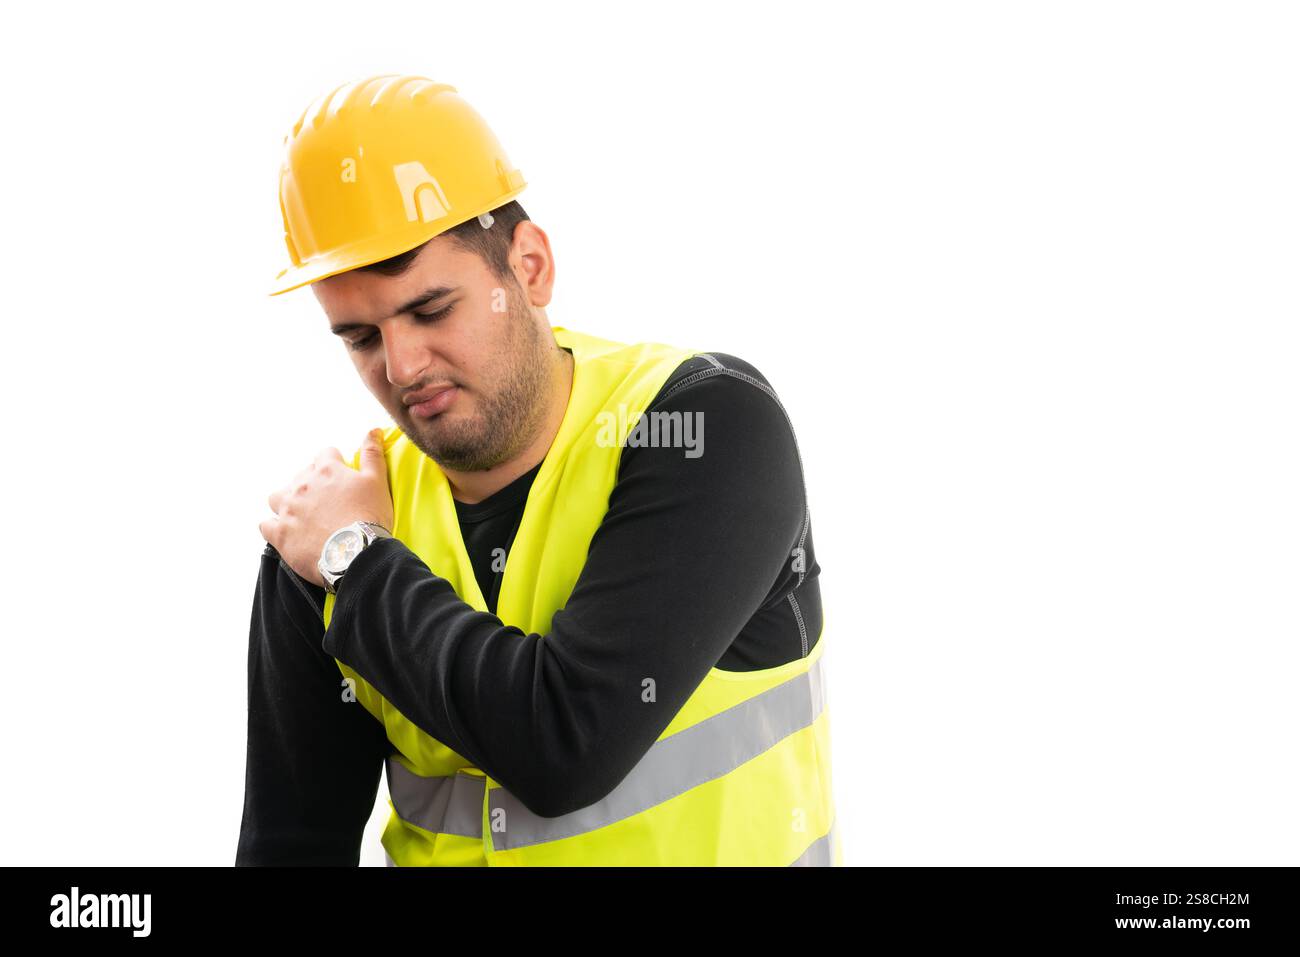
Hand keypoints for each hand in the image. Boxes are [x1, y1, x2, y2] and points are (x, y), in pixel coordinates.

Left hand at [260, 429, 393, 586]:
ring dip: (286, 501)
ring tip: (302, 513)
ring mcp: (288, 510)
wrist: (355, 553)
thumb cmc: (369, 517)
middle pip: (301, 476)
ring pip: (277, 497)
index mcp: (326, 470)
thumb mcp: (377, 481)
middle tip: (330, 502)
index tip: (344, 479)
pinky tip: (287, 531)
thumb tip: (372, 430)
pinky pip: (266, 525)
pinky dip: (274, 526)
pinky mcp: (280, 534)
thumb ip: (372, 454)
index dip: (336, 465)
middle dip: (313, 484)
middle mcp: (302, 486)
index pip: (326, 455)